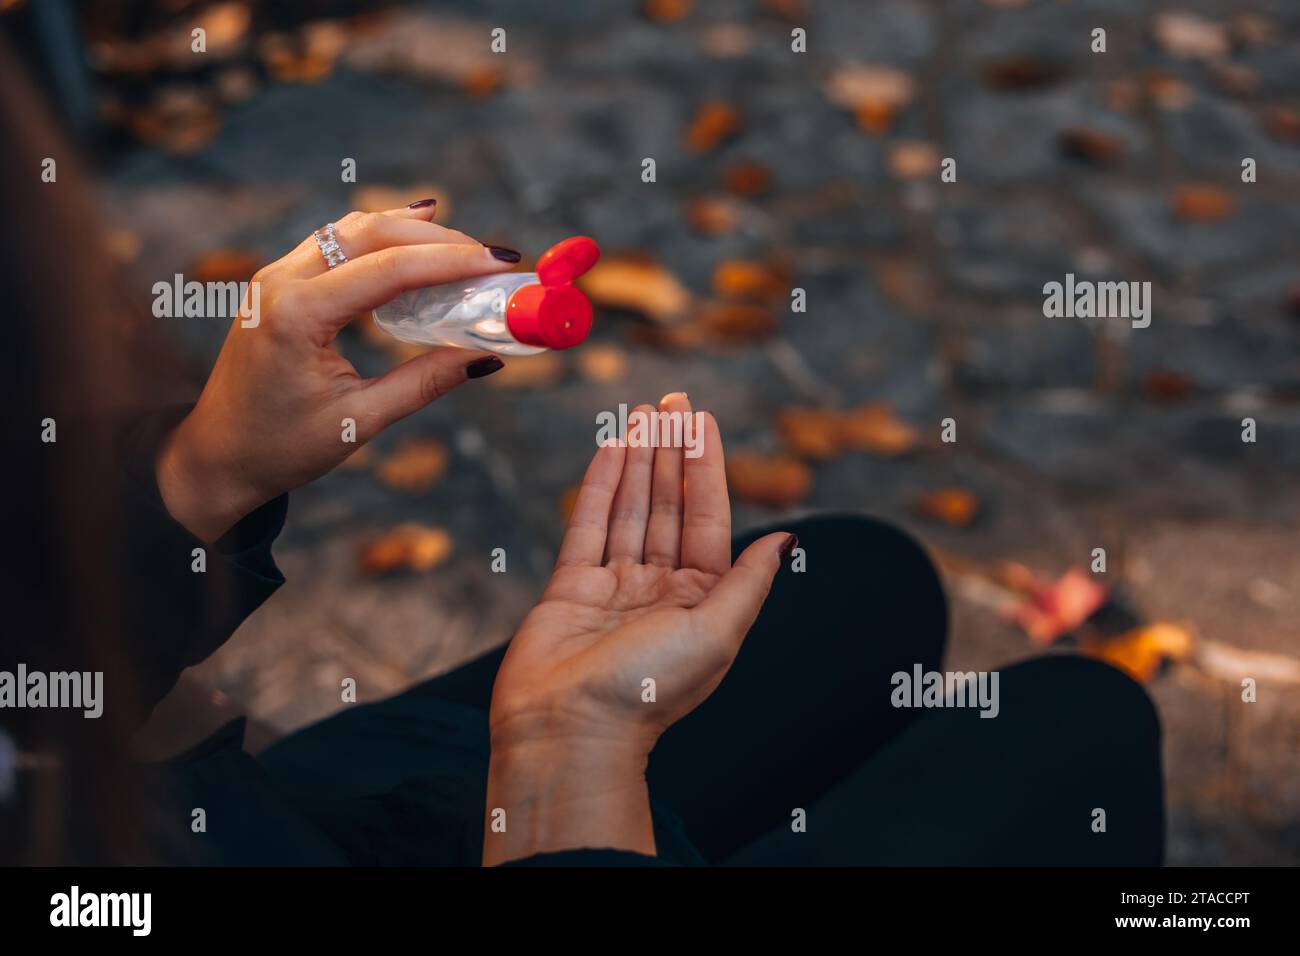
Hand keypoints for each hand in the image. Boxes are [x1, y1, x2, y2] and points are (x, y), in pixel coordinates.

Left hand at [156, 201, 517, 540]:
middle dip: (438, 238)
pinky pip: (335, 242)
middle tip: (489, 257)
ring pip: (352, 228)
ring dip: (409, 230)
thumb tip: (486, 358)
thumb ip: (424, 383)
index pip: (389, 269)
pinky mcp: (279, 282)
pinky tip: (412, 235)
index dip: (451, 261)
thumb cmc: (282, 447)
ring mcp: (275, 276)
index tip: (499, 262)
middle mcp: (281, 282)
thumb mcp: (360, 420)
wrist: (217, 455)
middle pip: (372, 232)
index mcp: (297, 315)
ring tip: (463, 247)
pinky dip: (380, 237)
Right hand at [483, 393, 793, 863]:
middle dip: (670, 452)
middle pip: (667, 507)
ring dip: (636, 460)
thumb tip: (787, 539)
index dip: (706, 467)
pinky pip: (587, 527)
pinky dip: (598, 486)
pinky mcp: (571, 589)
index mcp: (700, 603)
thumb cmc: (649, 691)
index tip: (702, 420)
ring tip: (642, 412)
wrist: (569, 730)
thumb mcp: (717, 633)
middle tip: (672, 399)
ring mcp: (614, 588)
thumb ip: (748, 581)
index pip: (707, 520)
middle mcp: (659, 591)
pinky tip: (608, 450)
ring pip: (628, 510)